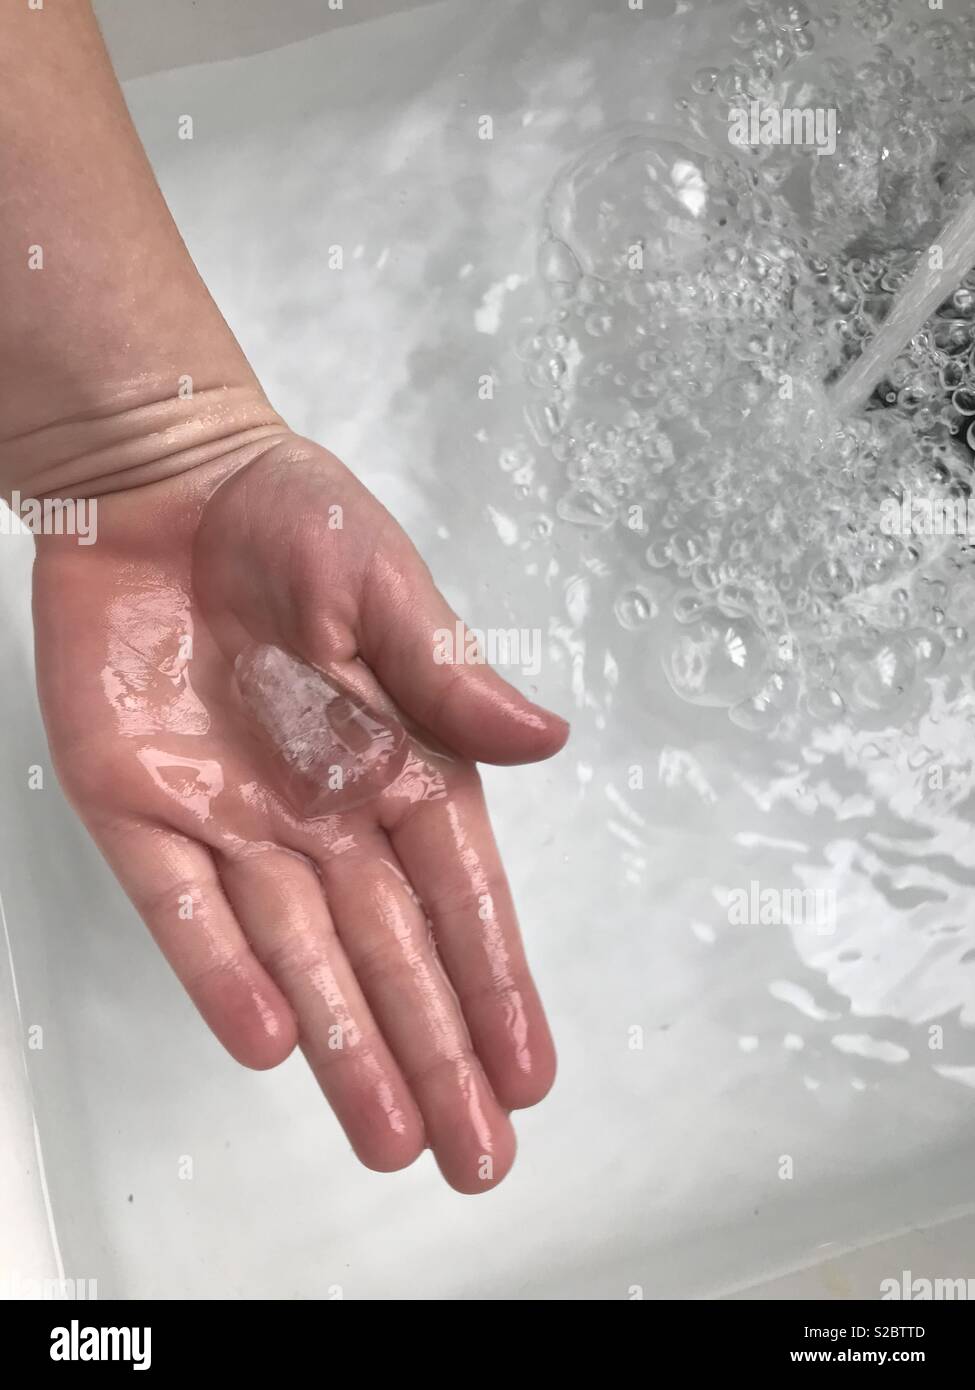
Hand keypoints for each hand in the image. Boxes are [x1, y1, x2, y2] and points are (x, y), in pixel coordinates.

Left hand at [33, 432, 567, 1192]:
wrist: (155, 478)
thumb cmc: (286, 515)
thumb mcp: (383, 584)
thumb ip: (452, 675)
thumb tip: (546, 738)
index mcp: (400, 759)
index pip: (461, 895)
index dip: (495, 982)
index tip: (528, 1069)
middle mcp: (326, 811)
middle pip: (390, 954)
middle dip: (435, 1053)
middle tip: (475, 1155)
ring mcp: (234, 821)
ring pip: (298, 958)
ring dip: (345, 1049)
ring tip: (391, 1138)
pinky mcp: (142, 812)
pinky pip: (185, 911)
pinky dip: (222, 975)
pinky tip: (271, 1042)